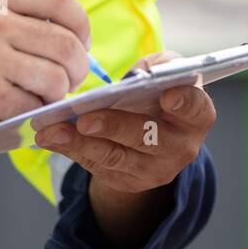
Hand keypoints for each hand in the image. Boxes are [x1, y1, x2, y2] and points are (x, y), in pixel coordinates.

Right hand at [0, 0, 91, 174]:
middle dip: (77, 67)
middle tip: (70, 78)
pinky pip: (36, 105)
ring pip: (57, 77)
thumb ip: (17, 16)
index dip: (79, 21)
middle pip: (65, 43)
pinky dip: (34, 111)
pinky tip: (17, 108)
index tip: (81, 40)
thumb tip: (73, 33)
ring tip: (43, 95)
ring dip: (58, 92)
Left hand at [32, 50, 216, 194]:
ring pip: (116, 157)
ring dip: (80, 143)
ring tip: (52, 131)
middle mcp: (181, 147)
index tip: (166, 95)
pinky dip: (71, 150)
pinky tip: (50, 138)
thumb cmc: (156, 95)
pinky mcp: (129, 181)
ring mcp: (155, 169)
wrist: (150, 134)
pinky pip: (97, 166)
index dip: (184, 102)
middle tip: (85, 119)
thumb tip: (142, 73)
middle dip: (114, 126)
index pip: (196, 109)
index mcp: (196, 115)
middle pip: (148, 137)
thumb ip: (159, 66)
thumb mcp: (162, 75)